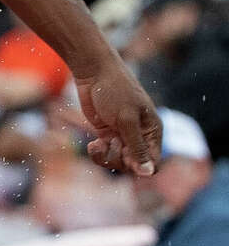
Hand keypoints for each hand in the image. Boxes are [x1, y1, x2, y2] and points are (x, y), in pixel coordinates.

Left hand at [74, 62, 160, 176]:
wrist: (93, 72)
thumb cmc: (115, 90)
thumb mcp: (126, 120)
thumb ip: (137, 147)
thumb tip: (149, 173)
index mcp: (152, 132)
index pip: (153, 163)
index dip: (140, 167)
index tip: (125, 156)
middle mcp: (140, 136)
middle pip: (134, 166)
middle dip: (119, 161)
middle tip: (110, 145)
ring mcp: (122, 135)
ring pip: (118, 162)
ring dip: (106, 157)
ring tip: (98, 145)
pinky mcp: (107, 133)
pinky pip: (105, 153)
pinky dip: (98, 153)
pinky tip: (93, 143)